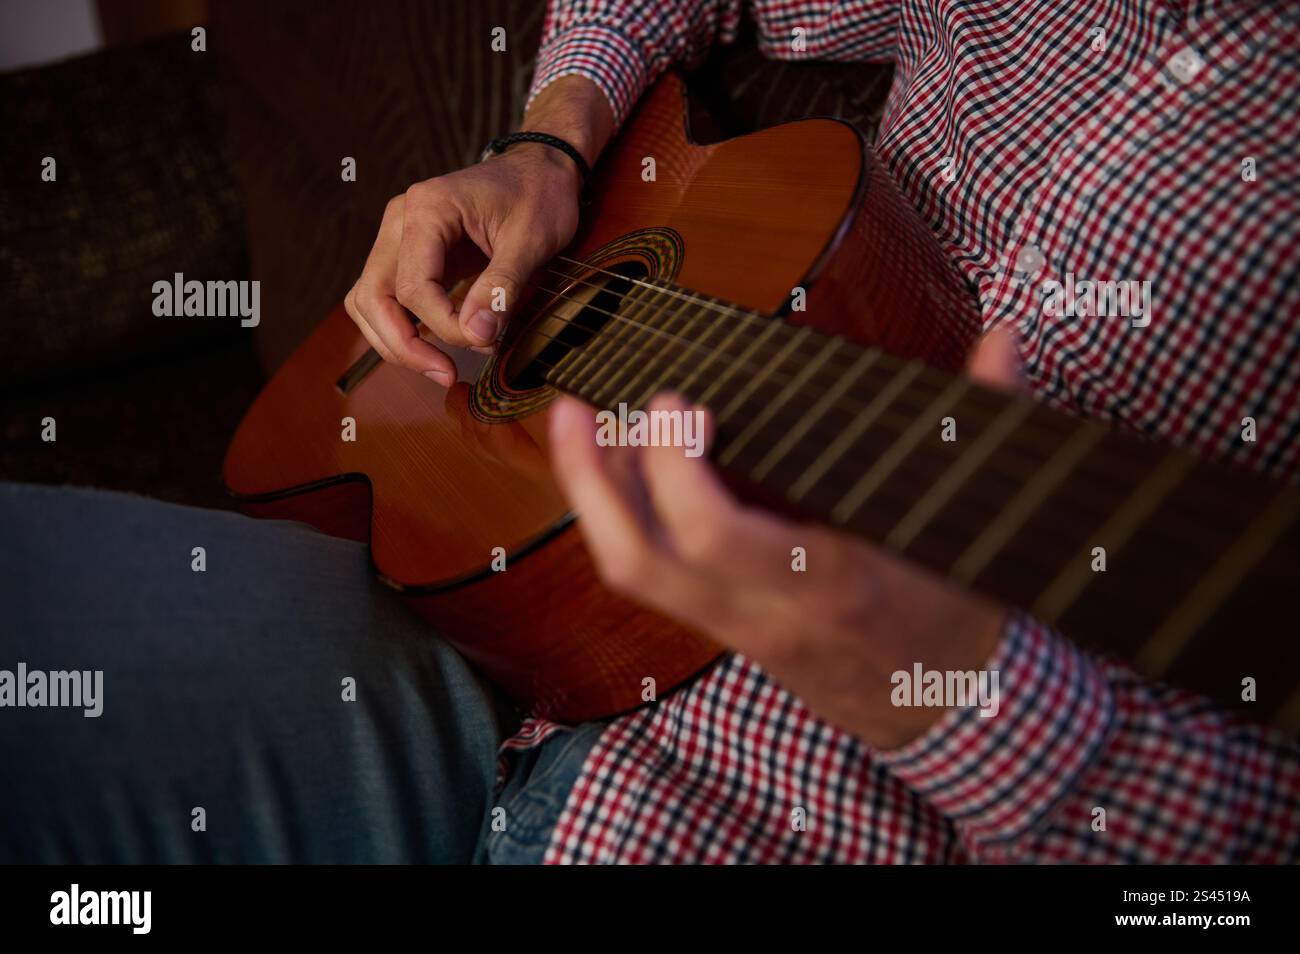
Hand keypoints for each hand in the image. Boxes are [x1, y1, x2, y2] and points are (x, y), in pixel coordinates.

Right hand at [344, 76, 613, 385]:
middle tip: (445, 375)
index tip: (483, 343)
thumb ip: (501, 287)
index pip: (413, 286)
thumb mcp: (531, 241)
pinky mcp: (408, 252)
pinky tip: (433, 348)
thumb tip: (476, 336)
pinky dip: (401, 326)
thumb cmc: (539, 196)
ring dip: (394, 341)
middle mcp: (400, 220)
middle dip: (403, 345)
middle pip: (373, 296)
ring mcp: (398, 235)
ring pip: (369, 300)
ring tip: (438, 368)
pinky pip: (386, 296)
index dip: (442, 327)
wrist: (540, 170)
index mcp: (426, 209)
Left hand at [547, 329, 1023, 748]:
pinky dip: (620, 515)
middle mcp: (763, 611)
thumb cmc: (956, 614)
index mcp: (828, 581)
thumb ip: (987, 418)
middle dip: (593, 482)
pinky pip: (648, 575)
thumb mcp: (972, 524)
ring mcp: (733, 626)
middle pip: (641, 564)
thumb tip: (1011, 334)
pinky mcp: (721, 628)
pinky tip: (619, 467)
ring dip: (591, 495)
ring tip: (579, 421)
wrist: (940, 714)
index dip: (675, 468)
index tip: (678, 401)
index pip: (718, 538)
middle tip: (579, 405)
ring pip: (631, 573)